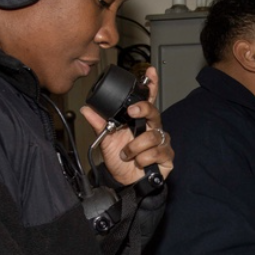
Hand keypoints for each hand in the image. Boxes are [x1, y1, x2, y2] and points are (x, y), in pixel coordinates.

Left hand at [79, 66, 173, 186]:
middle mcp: (152, 128)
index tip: (149, 72)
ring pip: (152, 136)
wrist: (125, 182)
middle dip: (142, 110)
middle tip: (131, 112)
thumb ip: (99, 124)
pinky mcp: (167, 156)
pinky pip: (157, 152)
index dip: (150, 85)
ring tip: (127, 155)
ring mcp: (161, 141)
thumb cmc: (120, 160)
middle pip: (153, 112)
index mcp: (139, 121)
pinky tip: (139, 163)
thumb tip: (87, 109)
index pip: (147, 100)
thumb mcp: (106, 140)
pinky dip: (143, 159)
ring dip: (135, 147)